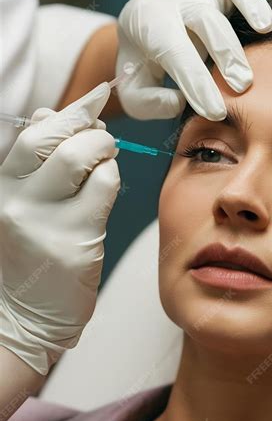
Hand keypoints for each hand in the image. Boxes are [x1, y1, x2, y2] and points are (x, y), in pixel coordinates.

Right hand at [0, 83, 120, 375]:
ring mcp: (44, 223)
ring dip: (104, 151)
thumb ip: (31, 164)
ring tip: (106, 161)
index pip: (32, 135)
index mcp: (2, 188)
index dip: (68, 112)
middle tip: (103, 138)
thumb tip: (46, 113)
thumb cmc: (26, 259)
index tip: (93, 99)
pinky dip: (112, 178)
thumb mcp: (16, 206)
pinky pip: (103, 190)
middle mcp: (16, 203)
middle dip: (88, 127)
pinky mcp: (73, 243)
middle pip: (55, 140)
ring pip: (82, 160)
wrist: (20, 321)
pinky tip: (107, 188)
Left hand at [116, 0, 271, 120]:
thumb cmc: (140, 63)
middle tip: (241, 89)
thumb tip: (179, 102)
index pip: (173, 49)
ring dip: (246, 21)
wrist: (141, 26)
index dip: (196, 81)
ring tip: (257, 61)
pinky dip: (255, 1)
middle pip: (203, 19)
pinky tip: (266, 27)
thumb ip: (146, 102)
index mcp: (146, 20)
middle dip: (224, 54)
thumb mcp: (129, 90)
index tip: (215, 112)